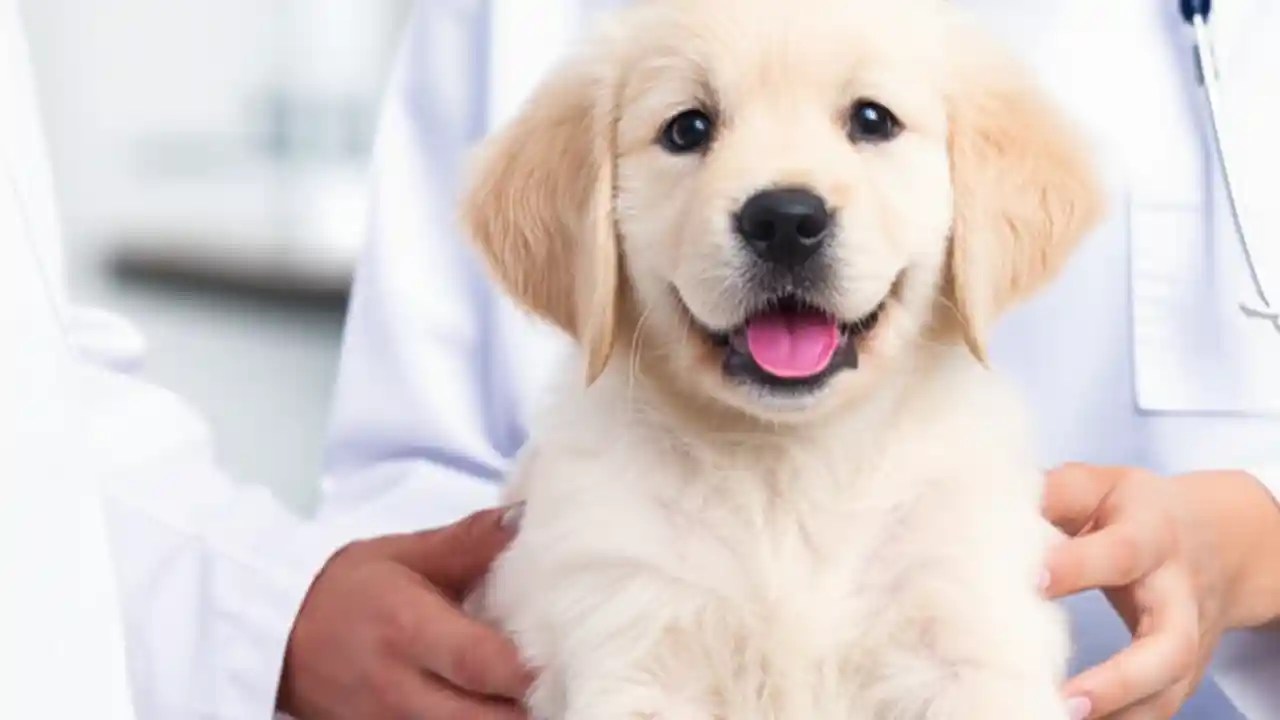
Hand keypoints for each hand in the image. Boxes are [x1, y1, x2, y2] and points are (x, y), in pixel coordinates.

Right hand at [278, 508, 531, 719]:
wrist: (276, 634)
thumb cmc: (348, 590)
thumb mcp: (404, 555)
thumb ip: (468, 542)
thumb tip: (524, 517)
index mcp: (410, 632)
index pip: (485, 666)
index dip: (531, 670)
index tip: (561, 653)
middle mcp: (401, 690)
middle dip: (528, 706)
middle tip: (555, 682)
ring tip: (527, 698)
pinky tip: (492, 709)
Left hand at [1042, 464, 1279, 719]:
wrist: (1217, 536)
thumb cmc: (1129, 509)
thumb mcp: (1095, 485)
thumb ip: (1048, 495)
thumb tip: (982, 510)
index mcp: (1151, 534)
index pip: (1121, 553)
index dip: (1077, 568)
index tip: (1031, 583)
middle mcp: (1177, 592)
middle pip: (1169, 644)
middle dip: (1120, 678)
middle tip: (1066, 698)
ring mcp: (1188, 636)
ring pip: (1169, 687)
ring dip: (1119, 711)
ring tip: (1061, 718)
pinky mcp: (1184, 669)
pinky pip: (1160, 705)